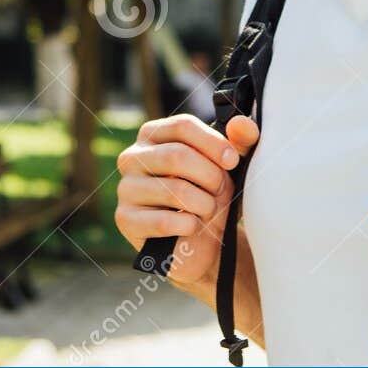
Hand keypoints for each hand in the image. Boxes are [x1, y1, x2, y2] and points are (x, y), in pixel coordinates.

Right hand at [114, 113, 257, 287]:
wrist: (203, 243)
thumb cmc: (212, 195)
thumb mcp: (231, 168)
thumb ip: (241, 141)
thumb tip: (240, 123)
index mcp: (154, 134)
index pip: (182, 126)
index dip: (213, 142)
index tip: (233, 161)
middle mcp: (133, 156)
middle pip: (177, 156)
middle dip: (210, 176)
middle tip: (221, 190)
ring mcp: (126, 188)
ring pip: (175, 190)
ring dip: (204, 204)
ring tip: (208, 210)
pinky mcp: (125, 219)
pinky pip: (165, 221)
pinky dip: (190, 226)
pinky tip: (192, 227)